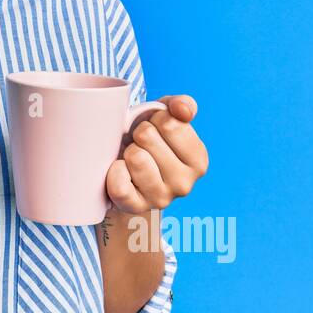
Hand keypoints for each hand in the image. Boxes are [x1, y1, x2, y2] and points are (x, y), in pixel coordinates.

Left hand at [105, 94, 207, 213]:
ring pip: (135, 157)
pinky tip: (121, 173)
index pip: (170, 122)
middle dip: (139, 134)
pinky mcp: (136, 207)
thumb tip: (182, 109)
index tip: (156, 131)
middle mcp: (185, 184)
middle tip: (141, 146)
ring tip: (132, 160)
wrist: (128, 174)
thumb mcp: (167, 117)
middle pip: (147, 136)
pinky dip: (114, 172)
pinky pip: (119, 184)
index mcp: (198, 161)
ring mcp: (161, 199)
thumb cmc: (150, 142)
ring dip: (127, 152)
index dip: (155, 119)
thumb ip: (182, 105)